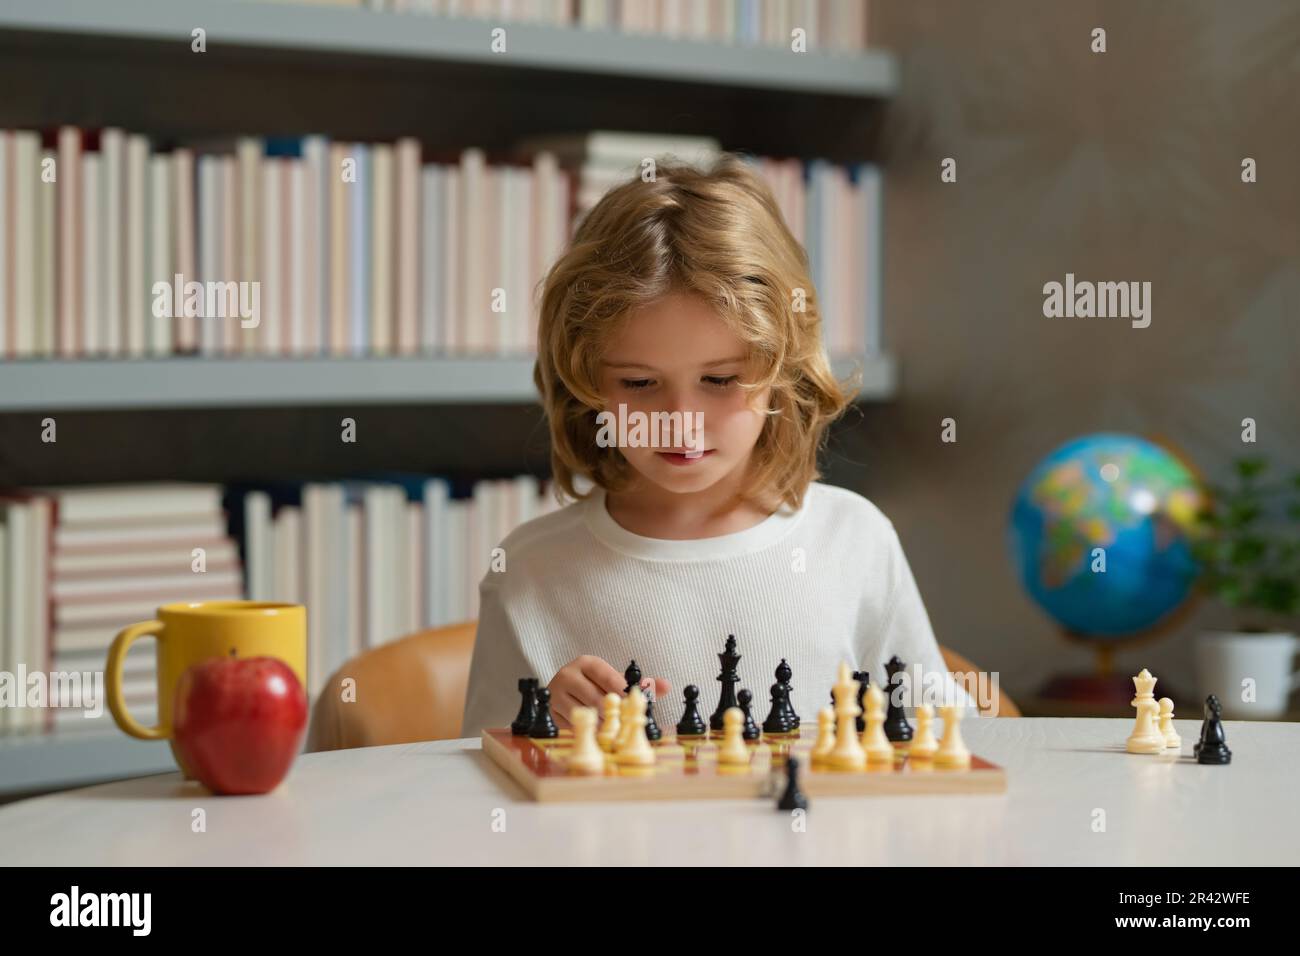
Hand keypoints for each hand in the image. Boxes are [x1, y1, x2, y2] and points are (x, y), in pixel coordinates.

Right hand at [547, 656, 671, 728]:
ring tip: (612, 731)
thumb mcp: (615, 682)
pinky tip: (596, 734)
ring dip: (600, 725)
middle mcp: (568, 675)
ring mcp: (556, 694)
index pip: (607, 676)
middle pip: (595, 697)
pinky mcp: (551, 712)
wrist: (562, 694)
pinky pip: (572, 725)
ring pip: (584, 713)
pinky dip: (586, 731)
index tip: (634, 705)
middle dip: (613, 713)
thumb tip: (667, 686)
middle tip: (626, 724)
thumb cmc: (595, 687)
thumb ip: (640, 685)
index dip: (623, 692)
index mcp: (586, 663)